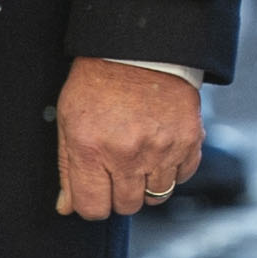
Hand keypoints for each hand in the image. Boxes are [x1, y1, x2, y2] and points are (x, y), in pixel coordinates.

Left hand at [56, 58, 201, 218]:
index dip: (93, 204)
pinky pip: (183, 177)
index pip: (93, 209)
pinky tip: (161, 150)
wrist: (139, 48)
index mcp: (91, 149)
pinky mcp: (189, 140)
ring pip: (156, 196)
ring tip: (140, 158)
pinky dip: (172, 170)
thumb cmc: (98, 82)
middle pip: (127, 206)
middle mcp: (127, 154)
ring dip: (147, 184)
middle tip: (117, 170)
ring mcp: (162, 148)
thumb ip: (68, 167)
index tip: (95, 191)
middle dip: (120, 194)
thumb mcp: (69, 119)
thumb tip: (67, 207)